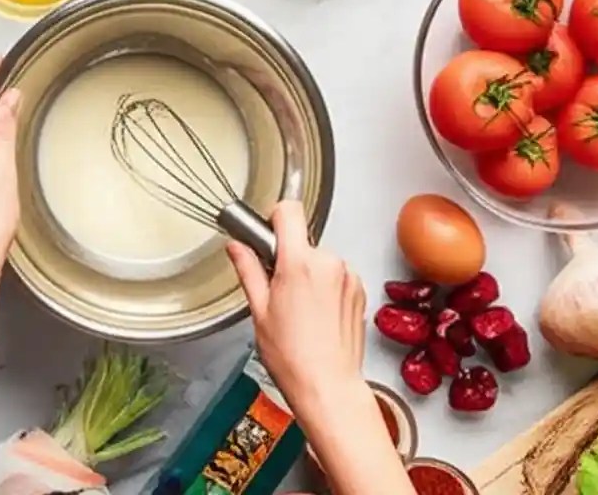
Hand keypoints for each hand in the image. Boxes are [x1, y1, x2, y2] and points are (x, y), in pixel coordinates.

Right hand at [227, 201, 365, 404]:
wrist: (328, 386)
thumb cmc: (293, 357)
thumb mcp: (259, 311)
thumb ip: (248, 270)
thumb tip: (237, 247)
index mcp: (299, 263)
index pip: (289, 210)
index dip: (274, 218)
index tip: (267, 234)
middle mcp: (329, 263)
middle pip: (303, 241)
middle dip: (289, 258)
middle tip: (279, 290)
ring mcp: (348, 276)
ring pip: (321, 260)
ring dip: (310, 274)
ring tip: (300, 310)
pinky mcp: (360, 290)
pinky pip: (337, 276)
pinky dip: (327, 288)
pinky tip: (317, 316)